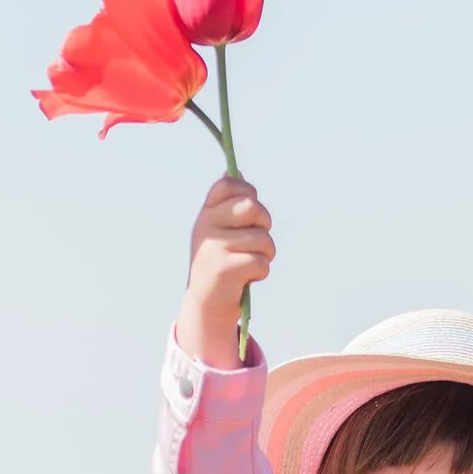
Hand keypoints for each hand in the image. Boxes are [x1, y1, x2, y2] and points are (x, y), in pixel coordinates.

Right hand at [176, 176, 274, 367]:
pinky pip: (261, 263)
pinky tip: (248, 277)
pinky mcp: (223, 269)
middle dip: (264, 224)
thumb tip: (235, 171)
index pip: (229, 184)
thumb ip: (229, 204)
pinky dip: (262, 272)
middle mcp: (206, 226)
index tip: (250, 213)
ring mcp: (214, 247)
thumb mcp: (219, 229)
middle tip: (257, 240)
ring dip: (266, 254)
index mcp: (207, 213)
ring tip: (251, 263)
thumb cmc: (221, 262)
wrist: (207, 303)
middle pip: (252, 207)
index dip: (248, 193)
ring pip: (263, 239)